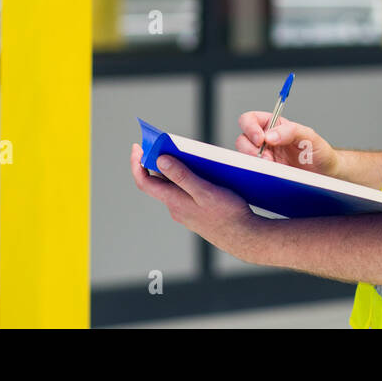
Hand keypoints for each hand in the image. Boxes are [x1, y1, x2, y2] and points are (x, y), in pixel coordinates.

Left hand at [129, 143, 263, 259]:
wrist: (245, 237)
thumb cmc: (228, 215)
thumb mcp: (205, 191)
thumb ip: (182, 176)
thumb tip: (160, 161)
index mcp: (174, 201)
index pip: (144, 182)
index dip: (137, 164)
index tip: (137, 148)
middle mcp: (175, 208)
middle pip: (157, 182)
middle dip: (157, 162)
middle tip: (161, 144)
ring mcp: (185, 212)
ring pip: (173, 187)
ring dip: (174, 170)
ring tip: (185, 154)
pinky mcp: (196, 213)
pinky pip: (184, 193)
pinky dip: (186, 179)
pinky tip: (200, 172)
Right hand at [235, 111, 338, 176]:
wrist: (327, 175)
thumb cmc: (319, 152)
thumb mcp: (309, 136)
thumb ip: (290, 131)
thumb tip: (269, 135)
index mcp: (274, 125)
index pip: (251, 119)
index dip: (250, 127)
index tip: (260, 139)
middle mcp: (266, 140)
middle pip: (242, 139)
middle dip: (251, 149)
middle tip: (266, 157)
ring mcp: (264, 158)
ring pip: (245, 157)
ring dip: (255, 162)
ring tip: (272, 166)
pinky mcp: (266, 173)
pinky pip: (253, 172)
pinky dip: (258, 173)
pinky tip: (271, 174)